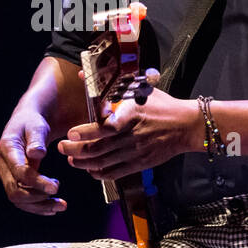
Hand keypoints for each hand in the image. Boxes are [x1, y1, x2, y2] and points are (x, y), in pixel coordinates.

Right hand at [0, 107, 65, 215]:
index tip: (57, 187)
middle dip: (38, 199)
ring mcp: (7, 175)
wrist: (25, 123)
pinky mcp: (14, 181)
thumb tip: (37, 154)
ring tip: (61, 205)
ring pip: (18, 199)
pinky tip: (53, 207)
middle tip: (61, 200)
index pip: (20, 172)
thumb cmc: (32, 122)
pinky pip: (22, 200)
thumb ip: (37, 139)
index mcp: (7, 149)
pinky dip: (37, 206)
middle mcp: (3, 165)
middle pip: (15, 191)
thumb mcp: (36, 126)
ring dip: (39, 206)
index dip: (37, 182)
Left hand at [57, 68, 200, 180]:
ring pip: (103, 162)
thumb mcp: (138, 89)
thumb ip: (109, 85)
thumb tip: (83, 74)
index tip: (71, 132)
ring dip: (83, 162)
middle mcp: (131, 136)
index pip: (106, 127)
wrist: (186, 125)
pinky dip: (100, 173)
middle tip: (62, 147)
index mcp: (131, 115)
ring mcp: (135, 152)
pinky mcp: (140, 164)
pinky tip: (90, 170)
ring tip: (71, 159)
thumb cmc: (161, 105)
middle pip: (98, 148)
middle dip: (76, 150)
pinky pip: (116, 173)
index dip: (86, 132)